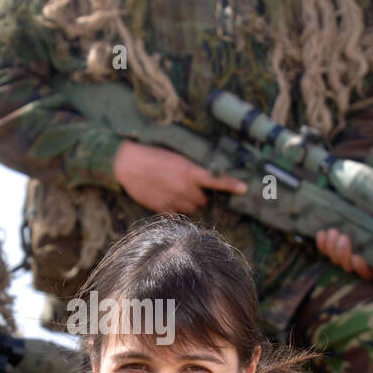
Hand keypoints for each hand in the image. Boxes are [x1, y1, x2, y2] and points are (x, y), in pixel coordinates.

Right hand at [114, 140, 247, 213]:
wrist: (128, 164)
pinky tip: (166, 199)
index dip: (231, 185)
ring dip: (188, 203)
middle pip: (203, 200)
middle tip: (187, 186)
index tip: (244, 188)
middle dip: (199, 195)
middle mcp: (184, 187)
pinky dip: (175, 210)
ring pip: (191, 209)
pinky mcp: (163, 208)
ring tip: (175, 192)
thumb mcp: (176, 158)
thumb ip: (191, 171)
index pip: (216, 180)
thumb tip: (201, 180)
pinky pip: (177, 215)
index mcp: (190, 172)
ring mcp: (174, 199)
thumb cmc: (152, 157)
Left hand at [315, 227, 372, 280]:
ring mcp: (345, 256)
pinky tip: (322, 233)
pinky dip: (322, 243)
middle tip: (344, 237)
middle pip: (347, 266)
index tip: (357, 257)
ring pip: (335, 259)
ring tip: (334, 232)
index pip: (368, 274)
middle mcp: (360, 262)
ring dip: (332, 246)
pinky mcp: (333, 248)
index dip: (361, 268)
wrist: (368, 210)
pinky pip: (325, 250)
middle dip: (343, 252)